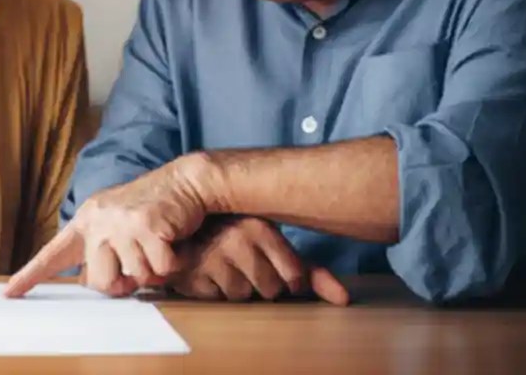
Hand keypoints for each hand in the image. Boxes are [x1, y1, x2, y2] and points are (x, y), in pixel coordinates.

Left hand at [5, 161, 207, 297]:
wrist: (184, 182)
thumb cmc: (153, 209)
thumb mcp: (118, 224)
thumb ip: (102, 250)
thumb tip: (92, 283)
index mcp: (87, 221)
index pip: (53, 254)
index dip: (30, 276)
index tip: (9, 293)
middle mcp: (99, 221)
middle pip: (101, 283)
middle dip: (124, 282)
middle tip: (139, 263)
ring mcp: (122, 223)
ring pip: (135, 277)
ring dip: (153, 270)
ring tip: (159, 245)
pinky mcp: (148, 226)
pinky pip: (159, 269)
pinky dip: (172, 264)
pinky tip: (174, 244)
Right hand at [169, 216, 348, 305]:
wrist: (181, 227)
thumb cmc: (234, 236)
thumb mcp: (272, 244)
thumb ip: (309, 270)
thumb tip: (343, 299)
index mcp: (259, 226)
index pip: (294, 277)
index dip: (288, 280)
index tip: (273, 267)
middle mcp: (236, 239)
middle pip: (270, 289)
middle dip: (261, 283)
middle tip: (244, 263)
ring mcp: (212, 257)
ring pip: (243, 296)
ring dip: (236, 287)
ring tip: (224, 265)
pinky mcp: (192, 275)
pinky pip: (218, 299)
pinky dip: (215, 291)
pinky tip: (209, 271)